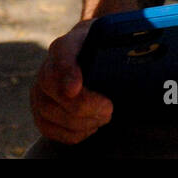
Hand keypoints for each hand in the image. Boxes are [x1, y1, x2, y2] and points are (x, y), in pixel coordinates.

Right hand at [30, 19, 114, 144]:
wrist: (91, 62)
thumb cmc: (104, 54)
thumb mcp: (111, 44)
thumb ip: (118, 47)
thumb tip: (138, 54)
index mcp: (67, 45)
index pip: (62, 53)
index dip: (66, 72)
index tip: (75, 89)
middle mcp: (47, 67)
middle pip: (53, 88)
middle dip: (83, 105)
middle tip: (109, 109)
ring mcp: (39, 91)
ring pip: (50, 112)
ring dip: (81, 121)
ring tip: (103, 117)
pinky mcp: (40, 113)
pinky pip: (49, 129)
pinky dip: (73, 133)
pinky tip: (91, 125)